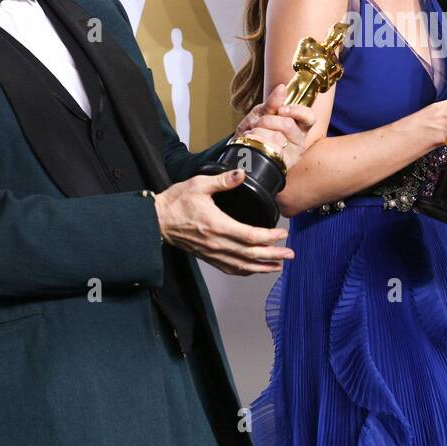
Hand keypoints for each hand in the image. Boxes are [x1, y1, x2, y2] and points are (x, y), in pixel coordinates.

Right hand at [153, 169, 292, 275]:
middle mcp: (216, 243)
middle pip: (250, 254)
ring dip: (262, 267)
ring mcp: (212, 253)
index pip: (250, 235)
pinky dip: (245, 271)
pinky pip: (229, 268)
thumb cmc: (177, 201)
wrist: (156, 220)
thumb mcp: (198, 184)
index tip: (282, 233)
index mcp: (217, 225)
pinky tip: (255, 270)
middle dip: (273, 254)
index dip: (269, 236)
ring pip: (242, 265)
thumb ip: (222, 181)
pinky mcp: (207, 257)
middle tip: (290, 254)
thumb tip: (241, 174)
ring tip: (279, 265)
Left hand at [234, 83, 317, 170]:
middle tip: (259, 122)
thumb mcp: (263, 112)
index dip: (297, 111)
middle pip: (289, 125)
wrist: (243, 148)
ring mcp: (292, 153)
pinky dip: (256, 142)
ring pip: (277, 137)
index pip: (309, 117)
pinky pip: (268, 150)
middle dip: (268, 120)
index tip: (282, 109)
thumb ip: (273, 102)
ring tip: (253, 133)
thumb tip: (282, 88)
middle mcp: (299, 139)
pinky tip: (253, 142)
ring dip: (258, 131)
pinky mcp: (282, 164)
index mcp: (299, 124)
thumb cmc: (257, 129)